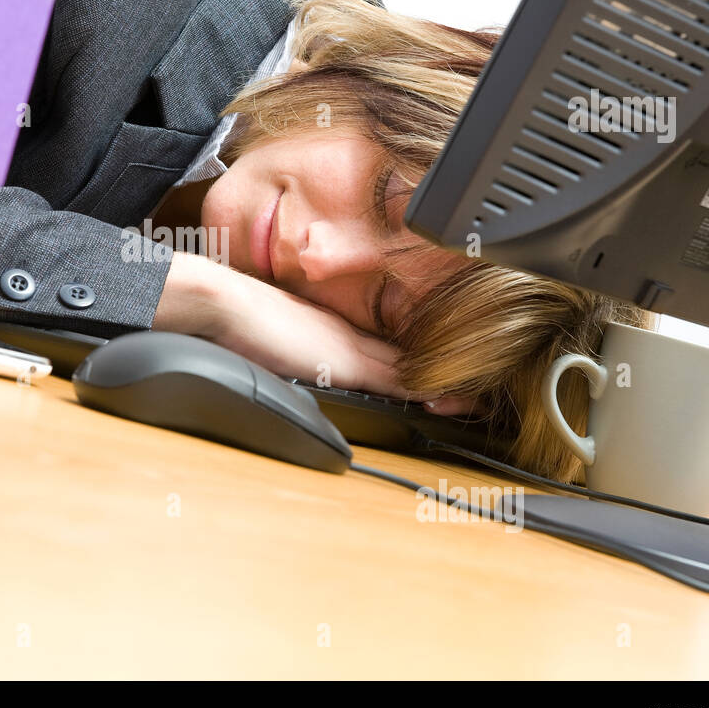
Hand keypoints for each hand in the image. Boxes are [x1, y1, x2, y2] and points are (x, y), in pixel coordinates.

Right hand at [153, 252, 474, 412]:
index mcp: (336, 334)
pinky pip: (398, 379)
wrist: (226, 303)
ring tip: (480, 403)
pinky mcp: (348, 362)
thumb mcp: (274, 343)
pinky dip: (426, 390)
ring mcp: (352, 349)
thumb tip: (295, 370)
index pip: (389, 355)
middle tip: (481, 396)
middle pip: (410, 360)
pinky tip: (450, 402)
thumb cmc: (239, 324)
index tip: (449, 384)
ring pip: (413, 369)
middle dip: (447, 377)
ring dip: (447, 386)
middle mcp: (352, 339)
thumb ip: (294, 356)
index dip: (422, 369)